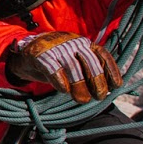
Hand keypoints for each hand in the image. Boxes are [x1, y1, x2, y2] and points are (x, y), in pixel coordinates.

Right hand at [6, 32, 123, 102]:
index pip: (102, 54)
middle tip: (99, 96)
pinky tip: (64, 90)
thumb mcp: (74, 61)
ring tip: (83, 99)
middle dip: (97, 80)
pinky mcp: (40, 55)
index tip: (116, 85)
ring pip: (72, 67)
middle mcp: (72, 43)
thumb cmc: (55, 61)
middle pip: (89, 61)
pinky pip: (52, 68)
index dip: (111, 70)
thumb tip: (108, 89)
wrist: (26, 52)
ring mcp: (56, 48)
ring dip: (79, 85)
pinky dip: (59, 80)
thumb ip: (88, 70)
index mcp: (84, 43)